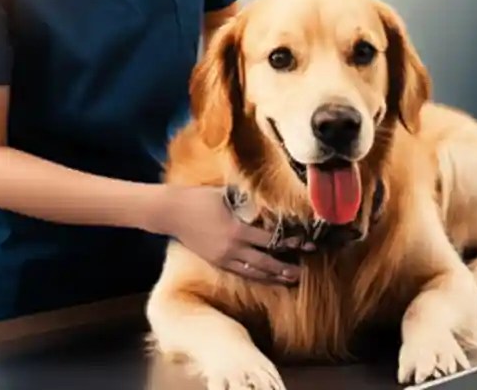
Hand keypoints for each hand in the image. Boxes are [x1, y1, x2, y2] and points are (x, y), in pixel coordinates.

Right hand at [152, 186, 303, 284]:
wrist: (172, 213)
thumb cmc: (199, 198)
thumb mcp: (227, 195)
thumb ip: (248, 201)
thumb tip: (268, 202)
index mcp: (237, 229)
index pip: (270, 239)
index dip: (289, 242)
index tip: (304, 243)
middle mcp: (232, 247)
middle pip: (266, 261)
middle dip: (285, 267)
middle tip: (303, 271)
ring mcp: (223, 257)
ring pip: (254, 272)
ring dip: (273, 276)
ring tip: (290, 280)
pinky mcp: (216, 261)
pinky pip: (240, 273)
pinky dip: (256, 276)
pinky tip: (266, 278)